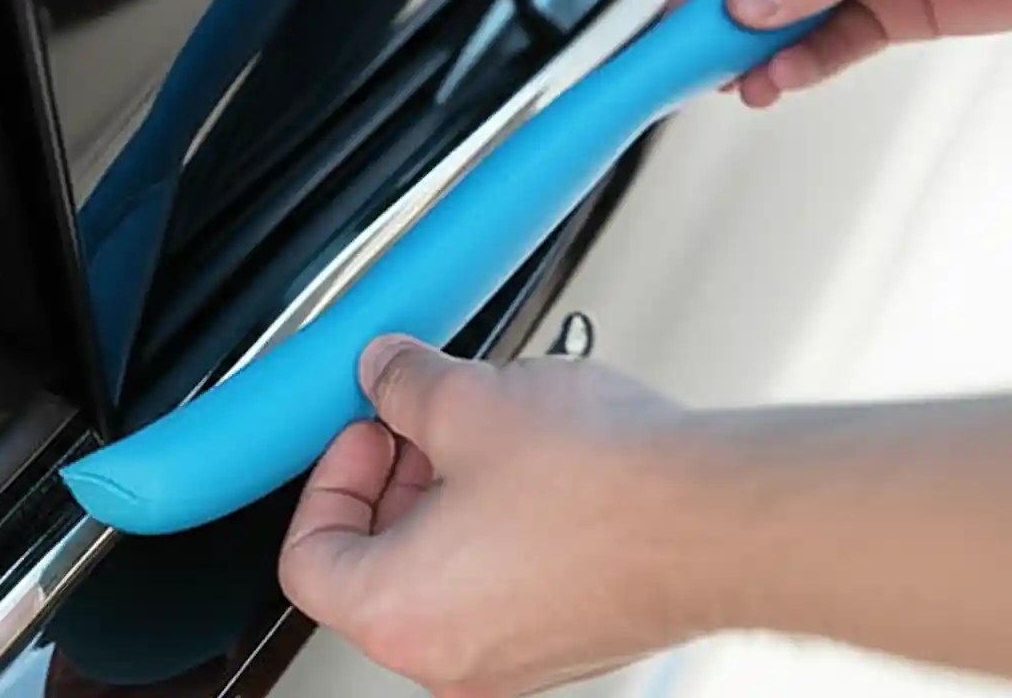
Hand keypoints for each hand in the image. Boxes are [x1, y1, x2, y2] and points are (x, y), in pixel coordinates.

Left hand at [277, 336, 736, 695]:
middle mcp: (449, 654)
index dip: (326, 479)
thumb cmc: (606, 489)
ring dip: (445, 496)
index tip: (361, 433)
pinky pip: (498, 583)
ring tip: (484, 433)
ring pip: (440, 572)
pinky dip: (495, 527)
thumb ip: (401, 383)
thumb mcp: (467, 400)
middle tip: (416, 422)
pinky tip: (531, 469)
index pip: (307, 556)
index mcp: (398, 613)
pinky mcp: (563, 641)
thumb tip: (384, 371)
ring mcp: (510, 658)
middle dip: (390, 479)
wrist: (720, 521)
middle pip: (373, 565)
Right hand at [669, 0, 1011, 106]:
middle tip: (692, 65)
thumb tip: (748, 3)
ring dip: (762, 52)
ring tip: (738, 83)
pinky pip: (841, 38)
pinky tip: (781, 80)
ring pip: (797, 10)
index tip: (666, 28)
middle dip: (725, 22)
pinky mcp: (908, 2)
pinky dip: (808, 63)